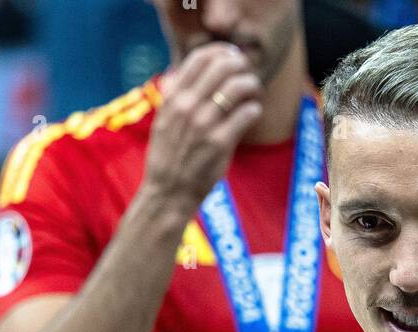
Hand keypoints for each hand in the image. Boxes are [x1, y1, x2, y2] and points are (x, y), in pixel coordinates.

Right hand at [142, 43, 263, 214]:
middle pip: (222, 66)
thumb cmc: (169, 158)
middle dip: (241, 65)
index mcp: (173, 98)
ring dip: (252, 84)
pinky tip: (252, 113)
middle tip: (248, 75)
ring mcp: (204, 125)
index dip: (221, 52)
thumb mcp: (163, 121)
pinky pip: (247, 113)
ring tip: (254, 93)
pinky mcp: (220, 144)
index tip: (232, 57)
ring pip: (238, 86)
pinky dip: (254, 108)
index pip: (200, 58)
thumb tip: (177, 74)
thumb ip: (173, 97)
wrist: (168, 193)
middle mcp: (187, 107)